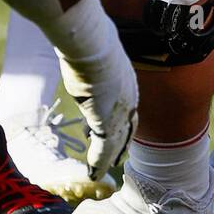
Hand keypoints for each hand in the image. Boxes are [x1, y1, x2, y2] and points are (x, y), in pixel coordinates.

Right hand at [57, 39, 137, 180]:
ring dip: (107, 157)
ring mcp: (121, 112)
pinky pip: (104, 149)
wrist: (89, 42)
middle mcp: (129, 99)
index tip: (105, 131)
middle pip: (126, 129)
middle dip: (119, 144)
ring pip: (116, 143)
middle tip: (112, 157)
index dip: (118, 124)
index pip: (126, 110)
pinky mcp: (108, 123)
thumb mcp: (94, 57)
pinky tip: (91, 171)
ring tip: (98, 169)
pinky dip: (98, 162)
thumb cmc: (89, 42)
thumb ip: (94, 66)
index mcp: (127, 83)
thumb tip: (84, 53)